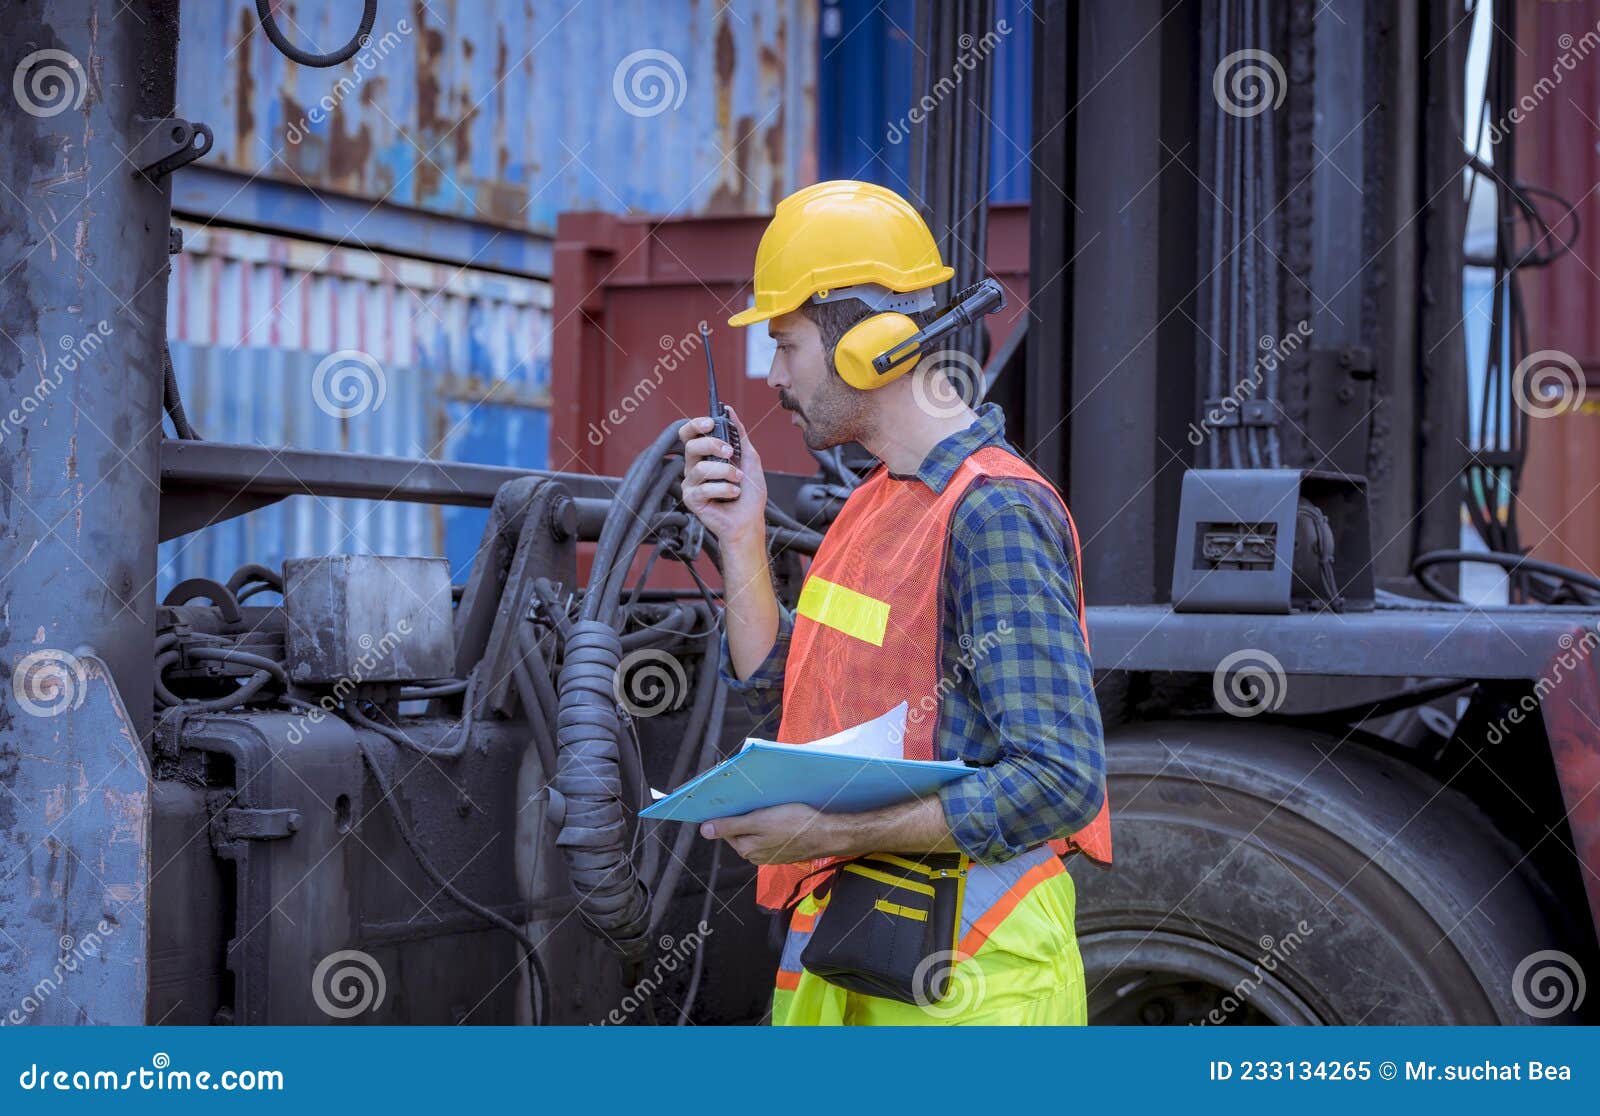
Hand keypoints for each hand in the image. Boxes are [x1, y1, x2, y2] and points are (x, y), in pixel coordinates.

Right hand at [677, 406, 766, 549]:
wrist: (750, 521)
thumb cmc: (749, 494)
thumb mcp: (749, 459)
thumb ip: (739, 435)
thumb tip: (730, 411)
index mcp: (705, 455)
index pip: (689, 434)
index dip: (696, 425)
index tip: (711, 422)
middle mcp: (694, 467)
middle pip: (691, 445)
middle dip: (712, 444)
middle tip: (730, 452)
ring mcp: (691, 484)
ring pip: (700, 467)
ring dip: (726, 472)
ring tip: (739, 480)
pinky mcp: (691, 499)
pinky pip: (704, 488)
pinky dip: (724, 489)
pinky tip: (733, 494)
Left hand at [700, 804, 840, 864]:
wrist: (827, 834)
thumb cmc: (795, 825)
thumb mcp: (759, 820)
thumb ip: (730, 825)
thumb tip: (704, 831)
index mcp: (746, 849)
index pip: (726, 828)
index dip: (730, 813)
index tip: (736, 799)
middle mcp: (755, 856)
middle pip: (741, 830)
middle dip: (745, 815)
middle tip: (756, 800)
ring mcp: (770, 855)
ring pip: (756, 832)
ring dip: (760, 819)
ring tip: (771, 807)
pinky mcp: (783, 850)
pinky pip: (770, 835)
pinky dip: (772, 825)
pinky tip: (782, 816)